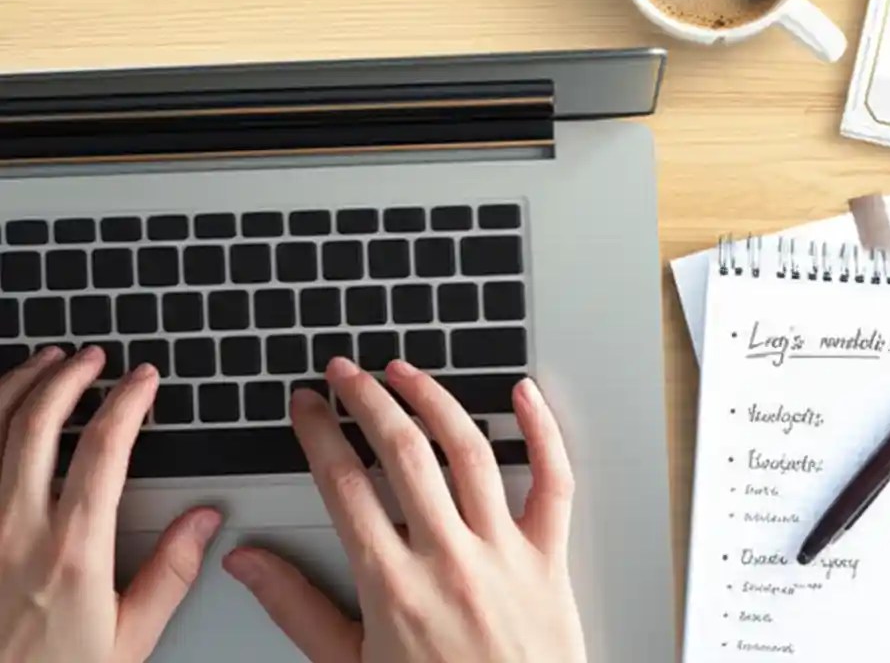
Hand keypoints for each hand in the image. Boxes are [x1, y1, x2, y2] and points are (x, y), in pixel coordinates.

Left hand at [0, 347, 222, 662]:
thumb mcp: (128, 638)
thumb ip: (170, 573)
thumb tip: (206, 521)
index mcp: (73, 551)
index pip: (104, 449)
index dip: (127, 402)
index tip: (144, 379)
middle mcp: (15, 530)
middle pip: (38, 425)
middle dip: (70, 378)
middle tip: (93, 357)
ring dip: (19, 386)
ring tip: (44, 363)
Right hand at [223, 358, 587, 662]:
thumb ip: (297, 608)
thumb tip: (246, 561)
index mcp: (392, 583)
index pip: (344, 483)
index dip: (319, 433)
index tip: (307, 406)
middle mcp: (448, 557)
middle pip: (402, 452)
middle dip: (367, 399)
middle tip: (346, 373)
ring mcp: (503, 552)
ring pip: (469, 451)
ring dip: (433, 400)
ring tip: (405, 372)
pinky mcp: (549, 557)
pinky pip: (553, 481)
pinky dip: (542, 431)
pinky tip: (522, 393)